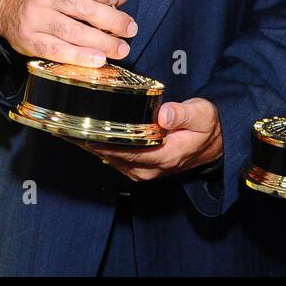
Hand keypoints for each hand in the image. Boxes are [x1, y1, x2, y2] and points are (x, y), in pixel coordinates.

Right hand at [0, 0, 135, 66]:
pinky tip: (97, 59)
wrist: (7, 4)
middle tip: (130, 30)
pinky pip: (57, 50)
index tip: (118, 0)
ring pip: (73, 32)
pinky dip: (79, 56)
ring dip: (101, 42)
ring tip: (120, 49)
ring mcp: (34, 17)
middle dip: (111, 21)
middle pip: (82, 9)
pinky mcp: (29, 39)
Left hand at [85, 98, 222, 180]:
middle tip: (72, 127)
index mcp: (166, 155)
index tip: (87, 133)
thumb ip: (183, 114)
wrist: (213, 145)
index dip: (107, 143)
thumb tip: (163, 115)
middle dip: (94, 143)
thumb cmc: (206, 127)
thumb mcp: (202, 114)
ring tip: (75, 130)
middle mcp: (152, 168)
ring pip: (113, 160)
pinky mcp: (141, 167)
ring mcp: (145, 170)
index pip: (129, 152)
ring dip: (96, 147)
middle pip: (115, 157)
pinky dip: (103, 148)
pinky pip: (116, 160)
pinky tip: (91, 136)